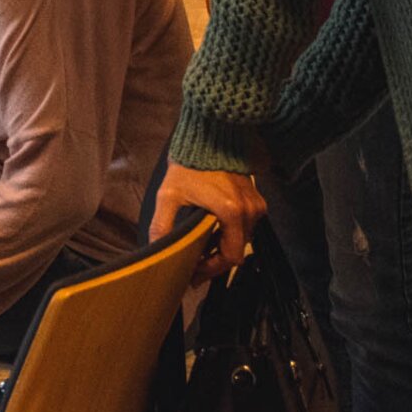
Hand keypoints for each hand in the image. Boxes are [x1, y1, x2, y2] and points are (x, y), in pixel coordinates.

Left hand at [149, 161, 266, 280]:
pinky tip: (212, 233)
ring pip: (242, 240)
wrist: (209, 138)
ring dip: (222, 248)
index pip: (230, 256)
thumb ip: (163, 225)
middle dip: (215, 261)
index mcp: (231, 212)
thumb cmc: (189, 165)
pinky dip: (230, 234)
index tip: (194, 274)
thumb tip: (156, 251)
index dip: (211, 269)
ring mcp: (255, 205)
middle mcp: (249, 211)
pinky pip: (246, 226)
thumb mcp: (169, 195)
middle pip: (237, 251)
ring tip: (200, 251)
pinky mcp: (255, 199)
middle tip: (194, 267)